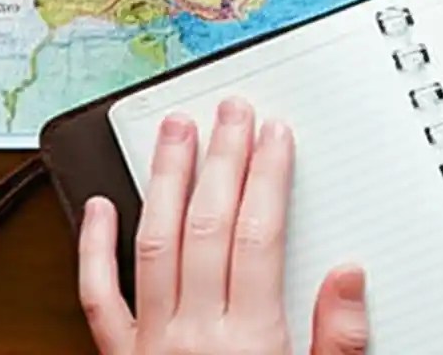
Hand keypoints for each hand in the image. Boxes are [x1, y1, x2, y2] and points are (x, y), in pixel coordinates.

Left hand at [77, 99, 369, 353]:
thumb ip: (338, 343)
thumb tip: (350, 277)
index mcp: (250, 341)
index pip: (256, 236)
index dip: (266, 177)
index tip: (273, 136)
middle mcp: (194, 335)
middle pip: (207, 226)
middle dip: (221, 160)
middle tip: (230, 111)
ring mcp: (152, 344)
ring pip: (153, 244)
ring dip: (164, 181)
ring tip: (173, 133)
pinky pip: (96, 299)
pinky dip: (92, 250)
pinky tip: (96, 207)